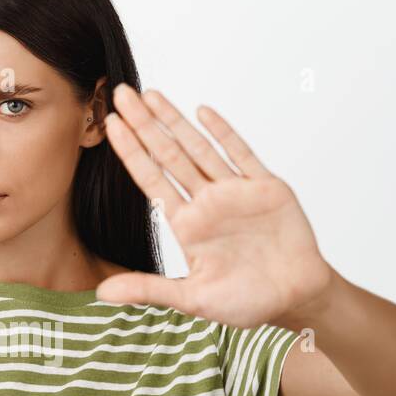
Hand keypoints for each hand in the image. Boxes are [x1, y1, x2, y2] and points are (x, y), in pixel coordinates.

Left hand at [94, 83, 332, 328]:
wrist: (296, 300)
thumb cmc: (245, 302)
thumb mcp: (192, 299)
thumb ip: (148, 289)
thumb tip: (100, 293)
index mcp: (187, 224)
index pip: (151, 180)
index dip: (131, 152)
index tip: (110, 125)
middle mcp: (207, 202)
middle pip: (169, 155)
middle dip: (145, 125)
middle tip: (120, 94)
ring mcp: (235, 192)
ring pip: (199, 148)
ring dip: (175, 121)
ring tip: (150, 94)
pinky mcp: (266, 188)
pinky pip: (242, 155)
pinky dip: (224, 133)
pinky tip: (203, 112)